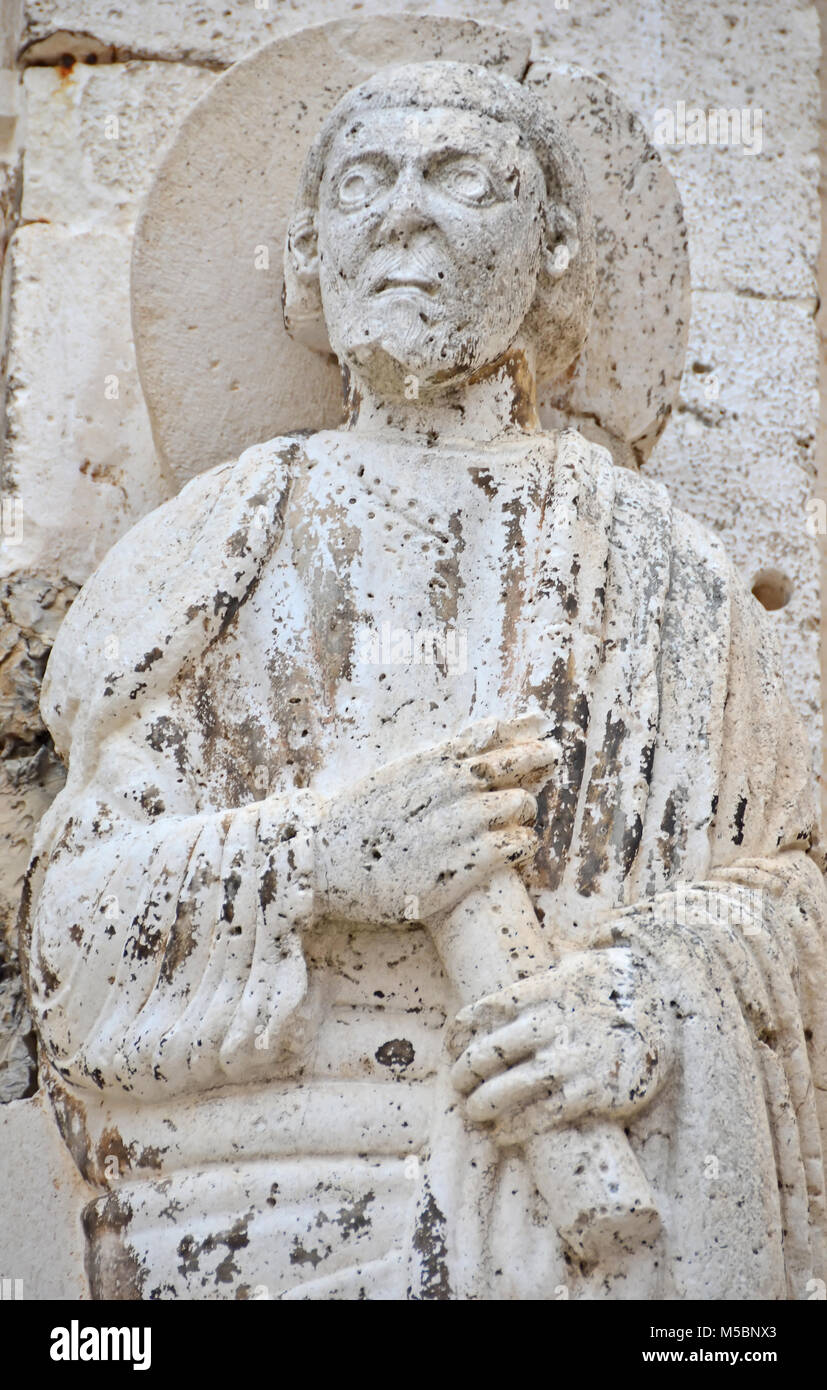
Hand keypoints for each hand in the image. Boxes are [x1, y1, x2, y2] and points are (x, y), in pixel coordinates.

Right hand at [314, 715, 557, 926]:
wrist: (325, 864)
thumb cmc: (358, 822)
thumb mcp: (395, 775)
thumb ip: (437, 757)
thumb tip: (479, 733)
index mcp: (433, 761)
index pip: (492, 733)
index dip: (522, 727)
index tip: (539, 723)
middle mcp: (452, 785)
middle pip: (517, 761)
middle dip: (538, 756)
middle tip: (550, 757)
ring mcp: (463, 822)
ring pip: (523, 804)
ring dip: (524, 811)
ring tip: (516, 820)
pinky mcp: (469, 862)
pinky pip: (520, 845)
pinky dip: (523, 844)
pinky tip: (514, 848)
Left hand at [449, 947, 671, 1144]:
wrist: (669, 1001)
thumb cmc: (617, 987)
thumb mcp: (575, 967)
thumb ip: (541, 982)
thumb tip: (511, 994)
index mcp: (542, 990)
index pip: (482, 1011)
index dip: (457, 1033)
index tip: (450, 1047)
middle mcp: (552, 1023)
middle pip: (488, 1052)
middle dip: (463, 1073)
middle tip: (458, 1084)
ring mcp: (572, 1058)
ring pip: (508, 1087)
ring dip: (482, 1104)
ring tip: (473, 1111)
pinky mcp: (593, 1091)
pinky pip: (543, 1114)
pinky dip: (516, 1127)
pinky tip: (502, 1133)